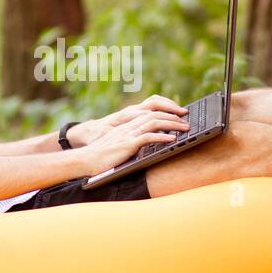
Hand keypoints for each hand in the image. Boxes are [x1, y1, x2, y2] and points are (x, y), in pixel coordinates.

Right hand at [72, 110, 189, 175]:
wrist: (85, 160)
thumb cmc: (101, 156)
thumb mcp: (119, 145)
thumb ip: (132, 142)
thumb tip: (147, 143)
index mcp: (127, 125)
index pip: (150, 112)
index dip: (165, 112)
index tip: (178, 116)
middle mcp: (128, 126)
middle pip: (155, 114)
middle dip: (173, 116)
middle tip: (187, 120)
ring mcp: (128, 134)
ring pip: (154, 122)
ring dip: (172, 124)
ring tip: (185, 128)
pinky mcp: (127, 144)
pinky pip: (148, 137)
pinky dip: (162, 137)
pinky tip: (172, 140)